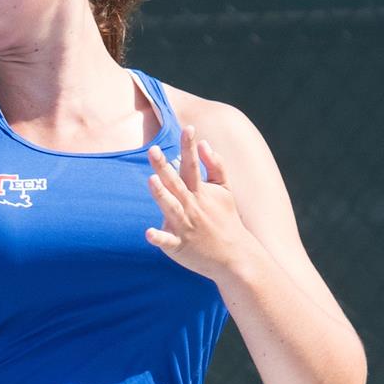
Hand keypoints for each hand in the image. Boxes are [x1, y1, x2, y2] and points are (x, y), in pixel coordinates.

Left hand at [144, 125, 250, 280]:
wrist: (235, 256)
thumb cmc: (225, 219)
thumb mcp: (225, 190)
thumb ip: (216, 166)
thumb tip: (205, 143)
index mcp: (200, 192)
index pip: (193, 165)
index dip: (189, 147)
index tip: (188, 128)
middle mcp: (192, 206)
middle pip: (176, 183)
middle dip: (164, 167)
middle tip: (153, 149)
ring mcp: (185, 226)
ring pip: (171, 208)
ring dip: (161, 195)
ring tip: (151, 180)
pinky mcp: (179, 245)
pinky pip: (167, 242)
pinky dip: (158, 237)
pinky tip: (148, 233)